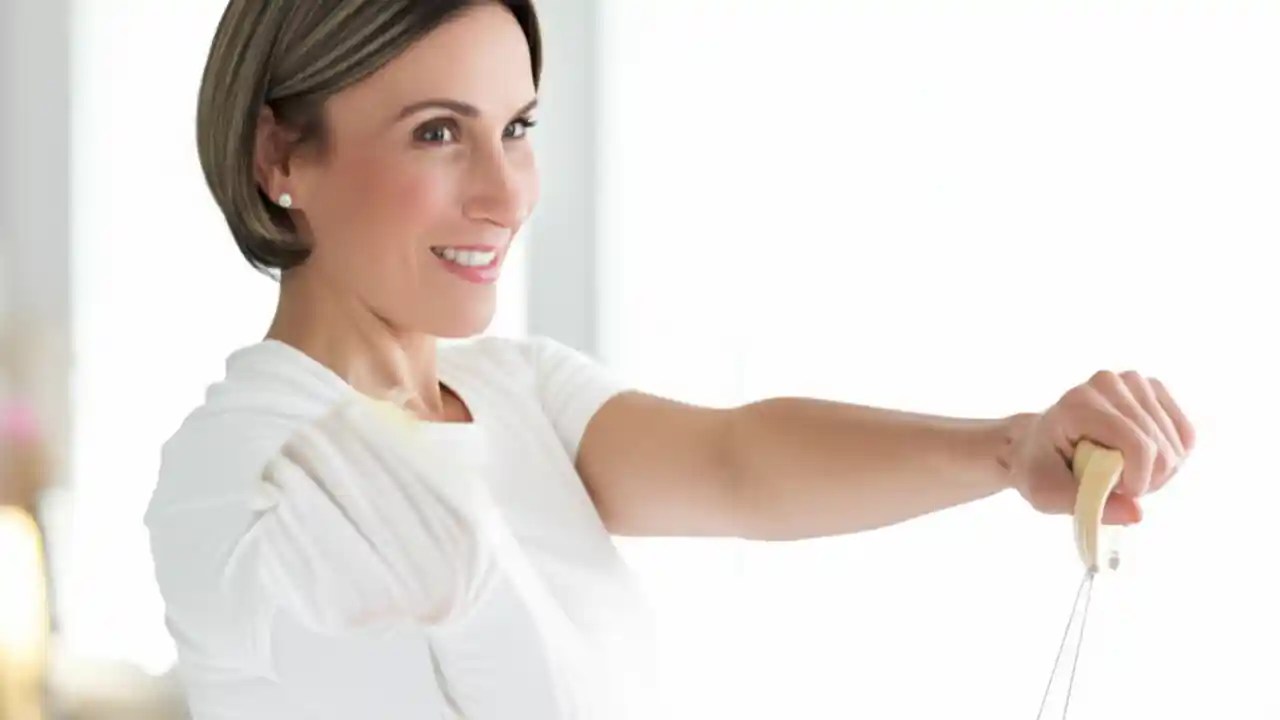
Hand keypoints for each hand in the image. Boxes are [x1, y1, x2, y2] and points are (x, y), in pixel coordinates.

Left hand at [1006, 371, 1195, 524]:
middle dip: (1147, 479)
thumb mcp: (1046, 494)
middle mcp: (1107, 384)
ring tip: (1126, 473)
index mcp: (1077, 405)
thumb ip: (1086, 504)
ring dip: (1159, 471)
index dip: (1138, 480)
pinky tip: (1144, 461)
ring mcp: (1133, 382)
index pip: (1136, 444)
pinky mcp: (1152, 389)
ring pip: (1176, 444)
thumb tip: (1137, 513)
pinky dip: (1171, 457)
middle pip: (1159, 447)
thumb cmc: (1039, 468)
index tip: (1120, 494)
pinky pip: (1185, 435)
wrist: (1037, 443)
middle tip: (1118, 486)